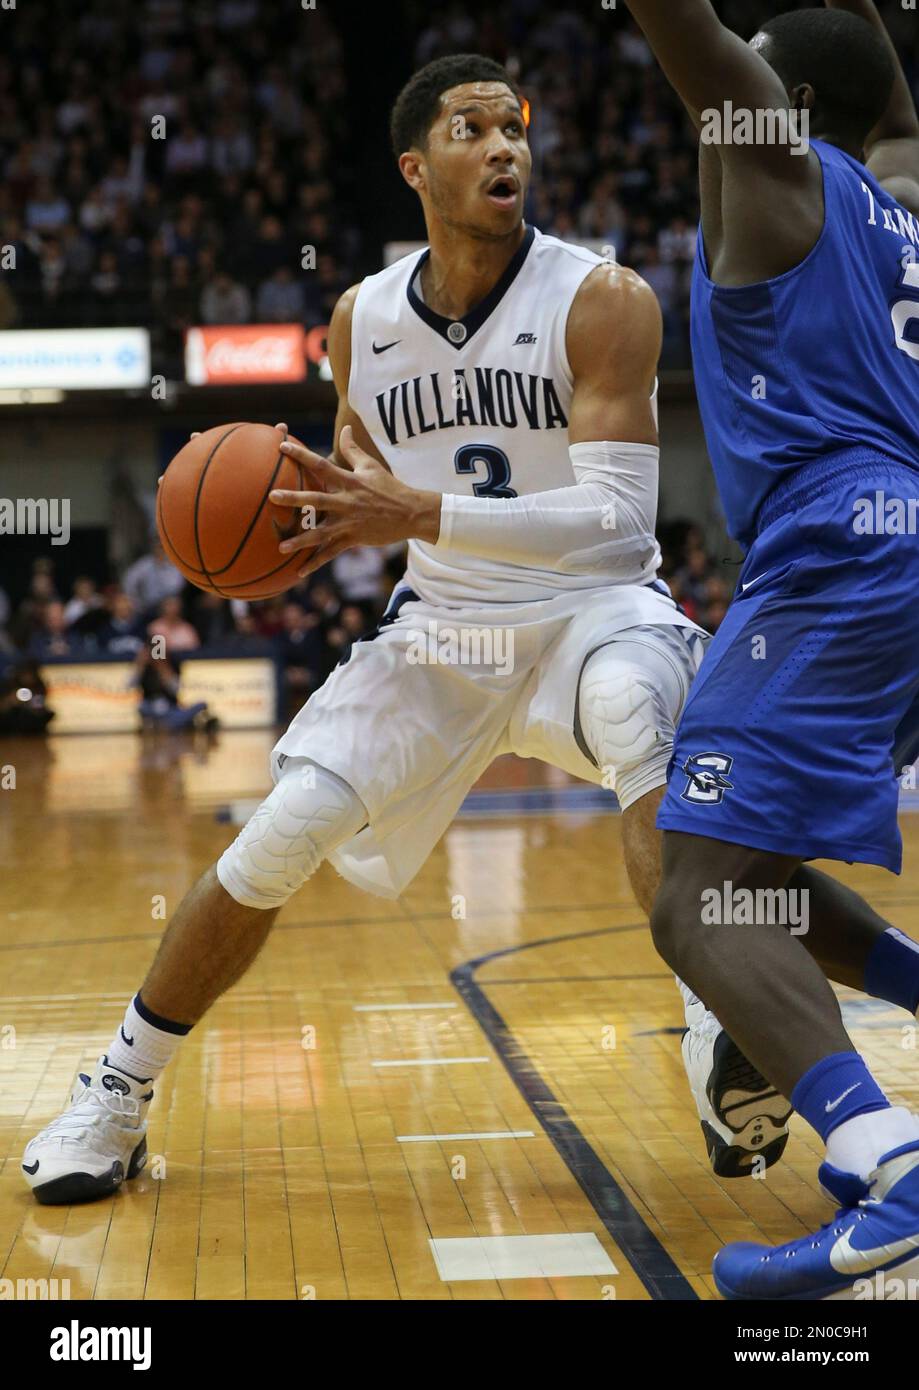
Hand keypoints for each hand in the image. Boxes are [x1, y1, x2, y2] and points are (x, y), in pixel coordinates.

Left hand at [269, 426, 441, 576]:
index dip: (302, 455)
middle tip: (272, 497)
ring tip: (281, 547)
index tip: (282, 447)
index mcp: (348, 482)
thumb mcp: (371, 466)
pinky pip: (331, 553)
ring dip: (300, 540)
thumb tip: (345, 428)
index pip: (321, 465)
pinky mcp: (353, 539)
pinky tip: (299, 571)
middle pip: (315, 499)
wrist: (411, 513)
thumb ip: (352, 449)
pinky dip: (316, 563)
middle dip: (293, 499)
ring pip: (320, 533)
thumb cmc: (390, 488)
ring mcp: (349, 523)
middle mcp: (346, 502)